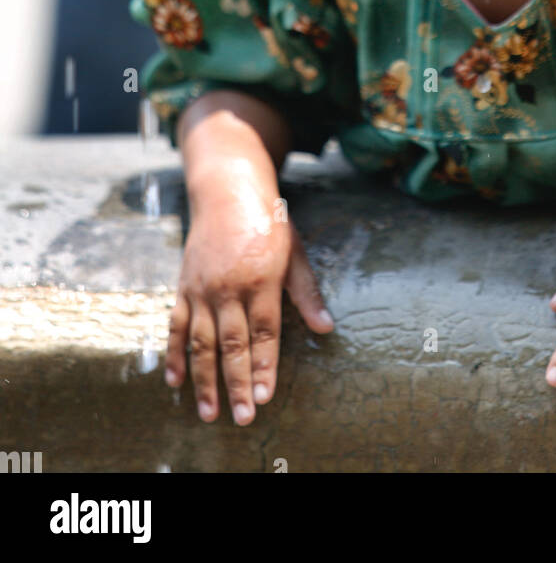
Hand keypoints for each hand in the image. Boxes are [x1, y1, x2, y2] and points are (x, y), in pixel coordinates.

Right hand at [164, 188, 333, 425]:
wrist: (227, 190)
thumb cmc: (268, 222)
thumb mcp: (295, 252)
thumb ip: (307, 293)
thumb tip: (327, 328)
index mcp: (261, 279)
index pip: (264, 332)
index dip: (265, 366)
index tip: (265, 397)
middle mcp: (228, 287)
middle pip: (232, 344)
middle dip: (237, 383)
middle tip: (241, 418)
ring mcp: (202, 288)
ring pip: (201, 342)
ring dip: (204, 380)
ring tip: (209, 412)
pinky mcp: (183, 286)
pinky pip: (176, 326)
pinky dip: (174, 355)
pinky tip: (175, 381)